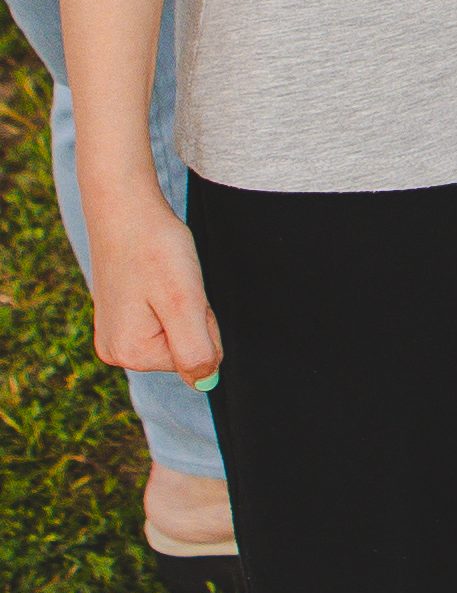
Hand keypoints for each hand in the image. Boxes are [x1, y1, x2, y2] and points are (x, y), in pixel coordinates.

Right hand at [85, 182, 220, 388]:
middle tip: (175, 281)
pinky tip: (155, 278)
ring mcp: (114, 333)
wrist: (126, 209)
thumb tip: (205, 382)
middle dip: (193, 313)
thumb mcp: (185, 301)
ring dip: (183, 303)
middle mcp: (115, 351)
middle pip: (184, 345)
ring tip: (163, 277)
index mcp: (130, 353)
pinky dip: (170, 297)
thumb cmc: (156, 249)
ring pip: (176, 329)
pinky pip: (162, 316)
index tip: (182, 292)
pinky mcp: (120, 315)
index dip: (203, 321)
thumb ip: (196, 348)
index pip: (196, 357)